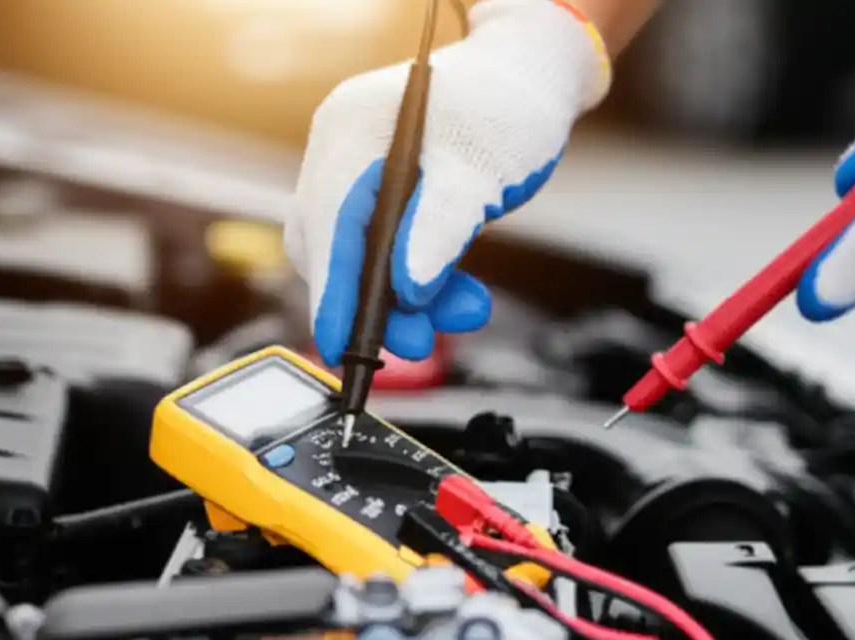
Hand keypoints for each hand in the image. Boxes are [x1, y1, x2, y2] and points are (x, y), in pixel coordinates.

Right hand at [284, 0, 609, 365]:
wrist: (527, 76)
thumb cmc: (508, 106)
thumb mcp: (481, 172)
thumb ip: (440, 231)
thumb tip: (405, 290)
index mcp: (351, 131)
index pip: (327, 226)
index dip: (334, 295)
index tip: (344, 347)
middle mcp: (339, 149)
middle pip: (330, 246)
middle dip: (373, 301)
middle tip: (418, 340)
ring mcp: (352, 168)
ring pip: (355, 254)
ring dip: (404, 295)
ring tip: (461, 311)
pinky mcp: (373, 188)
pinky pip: (377, 245)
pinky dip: (415, 274)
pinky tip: (454, 292)